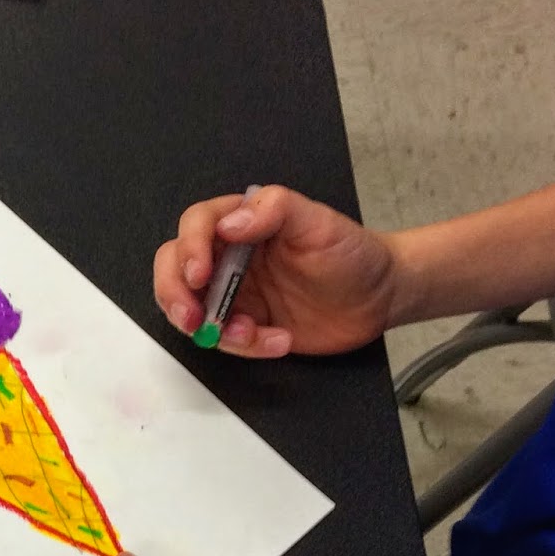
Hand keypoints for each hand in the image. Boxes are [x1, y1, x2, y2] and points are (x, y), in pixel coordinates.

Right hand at [153, 184, 399, 356]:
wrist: (380, 298)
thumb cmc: (352, 253)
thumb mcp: (319, 222)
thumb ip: (275, 210)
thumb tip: (230, 224)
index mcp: (243, 222)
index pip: (197, 225)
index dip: (189, 248)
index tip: (199, 273)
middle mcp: (230, 256)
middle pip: (175, 267)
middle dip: (174, 293)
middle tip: (191, 317)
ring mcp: (234, 293)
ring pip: (190, 308)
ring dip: (208, 327)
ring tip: (248, 334)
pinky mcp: (246, 325)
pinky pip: (225, 339)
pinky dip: (245, 346)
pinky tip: (278, 340)